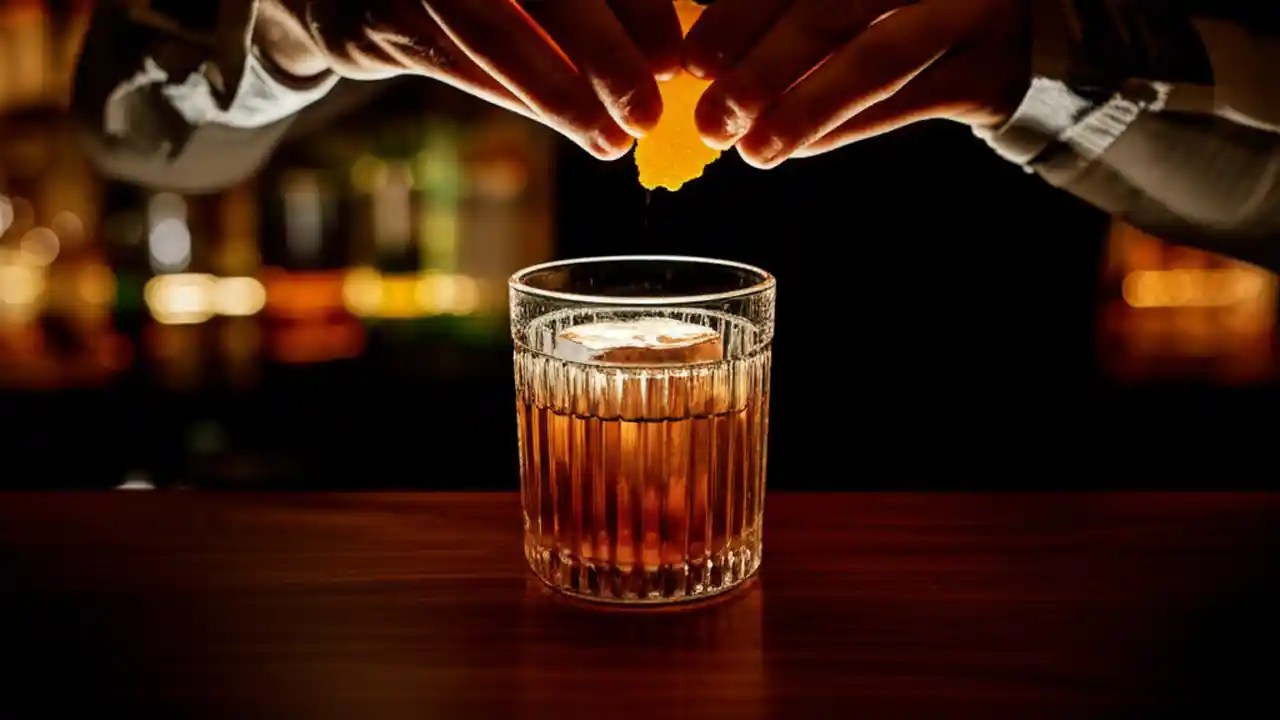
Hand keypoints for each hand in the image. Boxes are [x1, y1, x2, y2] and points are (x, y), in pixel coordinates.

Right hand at [256, 0, 684, 159]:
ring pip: (492, 30)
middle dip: (603, 54)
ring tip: (611, 139)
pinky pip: (450, 59)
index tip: (674, 58)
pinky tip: (564, 125)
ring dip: (558, 92)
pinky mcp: (375, 14)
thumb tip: (666, 49)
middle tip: (648, 110)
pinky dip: (512, 94)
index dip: (638, 6)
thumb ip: (587, 8)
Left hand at [682, 0, 1030, 167]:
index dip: (742, 13)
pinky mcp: (989, 70)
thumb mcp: (846, 1)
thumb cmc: (903, 11)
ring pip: (875, 60)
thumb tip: (706, 52)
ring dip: (805, 110)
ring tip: (754, 150)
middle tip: (714, 116)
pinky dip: (847, 128)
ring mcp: (969, 11)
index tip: (696, 60)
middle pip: (832, 8)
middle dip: (765, 67)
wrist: (1012, 34)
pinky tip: (800, 149)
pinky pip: (909, 103)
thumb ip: (784, 10)